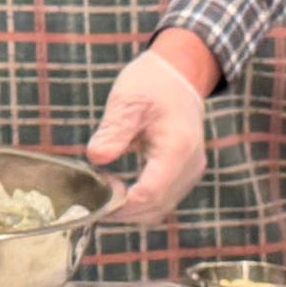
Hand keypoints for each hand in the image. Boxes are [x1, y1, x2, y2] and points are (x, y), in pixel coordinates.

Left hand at [86, 43, 209, 224]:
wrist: (178, 75)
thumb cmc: (151, 83)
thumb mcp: (127, 100)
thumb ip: (113, 130)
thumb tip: (96, 158)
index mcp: (177, 147)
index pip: (150, 193)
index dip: (120, 202)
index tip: (98, 191)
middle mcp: (190, 165)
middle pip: (156, 208)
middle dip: (123, 211)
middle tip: (94, 197)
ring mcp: (191, 171)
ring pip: (160, 209)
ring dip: (132, 210)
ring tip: (104, 191)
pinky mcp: (186, 174)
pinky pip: (164, 200)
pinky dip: (141, 202)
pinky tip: (118, 188)